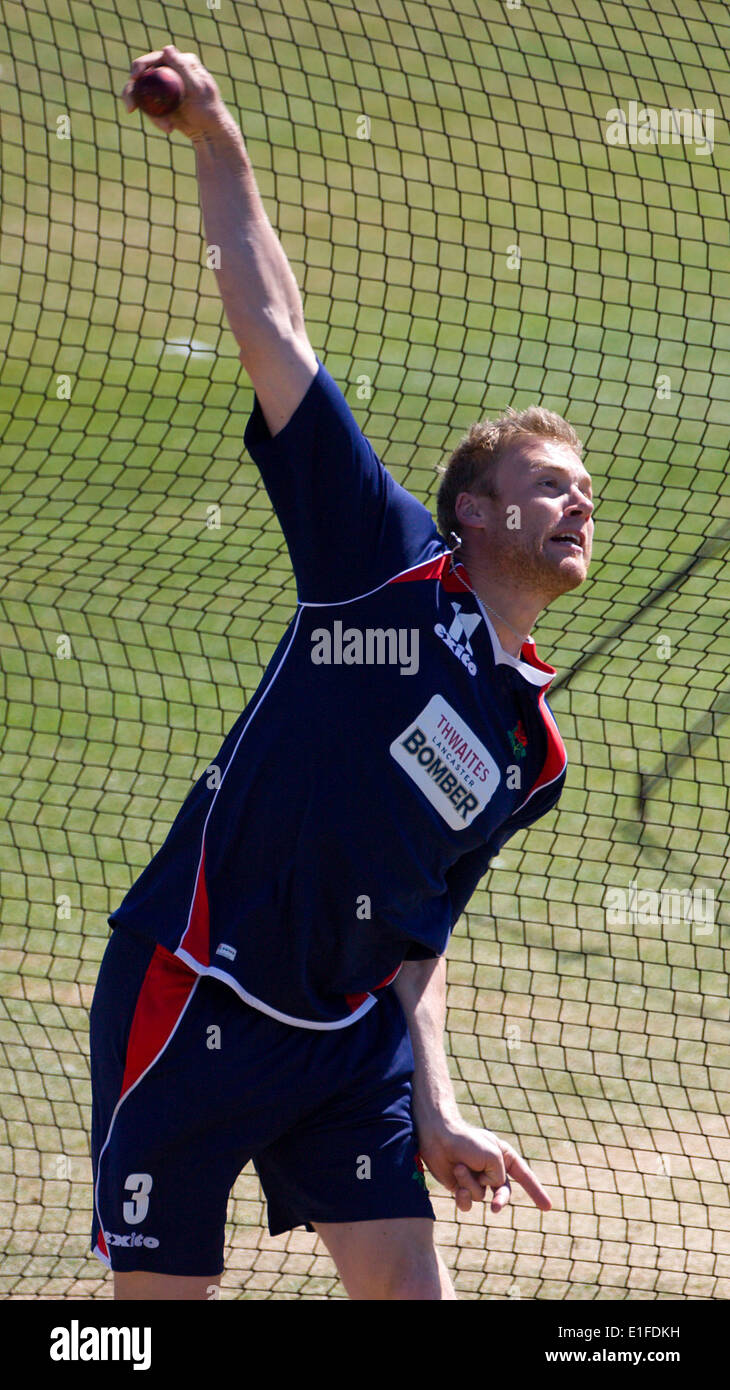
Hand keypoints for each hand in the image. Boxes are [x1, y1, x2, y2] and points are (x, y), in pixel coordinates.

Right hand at [122, 45, 230, 139]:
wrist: (211, 133)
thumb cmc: (208, 111)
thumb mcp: (197, 89)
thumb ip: (182, 68)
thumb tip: (166, 48)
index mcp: (181, 63)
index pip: (155, 58)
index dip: (140, 65)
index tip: (134, 77)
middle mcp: (171, 72)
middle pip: (144, 76)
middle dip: (133, 92)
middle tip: (130, 107)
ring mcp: (165, 88)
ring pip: (143, 94)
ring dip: (148, 112)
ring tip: (166, 127)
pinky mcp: (161, 103)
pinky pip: (149, 108)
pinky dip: (154, 119)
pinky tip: (168, 128)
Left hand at [417, 1118, 551, 1214]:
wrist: (437, 1137)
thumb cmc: (467, 1141)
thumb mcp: (493, 1157)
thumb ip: (499, 1178)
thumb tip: (492, 1192)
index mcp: (503, 1156)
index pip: (524, 1176)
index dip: (536, 1191)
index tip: (548, 1208)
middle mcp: (491, 1169)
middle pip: (503, 1192)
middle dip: (500, 1199)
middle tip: (496, 1207)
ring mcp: (476, 1179)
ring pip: (482, 1196)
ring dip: (470, 1183)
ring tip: (459, 1166)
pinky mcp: (460, 1187)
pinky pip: (468, 1203)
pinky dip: (462, 1196)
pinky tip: (456, 1186)